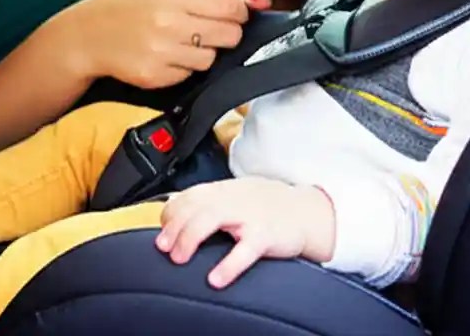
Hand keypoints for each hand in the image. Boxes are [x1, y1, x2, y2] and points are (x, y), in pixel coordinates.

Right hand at [51, 0, 267, 89]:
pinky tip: (163, 56)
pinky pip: (190, 74)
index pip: (233, 8)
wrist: (86, 35)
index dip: (237, 13)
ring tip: (177, 42)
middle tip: (201, 29)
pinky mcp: (157, 77)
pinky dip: (183, 67)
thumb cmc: (129, 6)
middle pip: (229, 35)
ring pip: (212, 58)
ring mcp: (163, 52)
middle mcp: (170, 23)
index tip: (227, 14)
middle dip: (223, 33)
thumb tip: (258, 0)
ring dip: (202, 52)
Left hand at [156, 177, 335, 288]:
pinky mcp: (266, 235)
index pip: (187, 196)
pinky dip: (228, 265)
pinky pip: (244, 250)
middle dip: (174, 227)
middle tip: (164, 248)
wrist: (307, 211)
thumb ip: (206, 201)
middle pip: (194, 207)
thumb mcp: (235, 195)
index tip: (163, 233)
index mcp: (223, 190)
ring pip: (211, 219)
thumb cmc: (267, 206)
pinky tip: (215, 278)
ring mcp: (249, 214)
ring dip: (190, 239)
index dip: (170, 215)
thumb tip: (172, 209)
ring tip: (179, 258)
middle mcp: (232, 198)